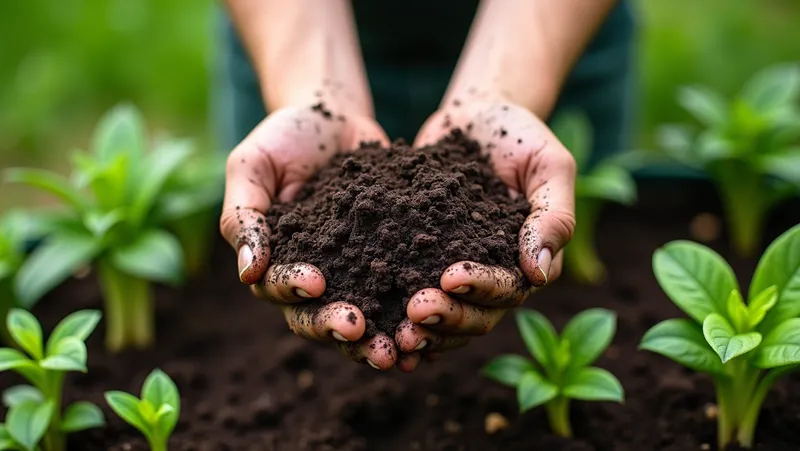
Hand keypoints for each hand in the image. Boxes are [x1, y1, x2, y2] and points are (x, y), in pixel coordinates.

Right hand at [219, 103, 398, 369]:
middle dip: (336, 327)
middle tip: (358, 330)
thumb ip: (244, 216)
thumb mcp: (253, 166)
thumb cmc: (284, 137)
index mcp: (274, 262)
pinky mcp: (390, 261)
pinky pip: (400, 292)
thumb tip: (249, 273)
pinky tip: (431, 327)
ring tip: (399, 348)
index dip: (293, 289)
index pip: (277, 288)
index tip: (315, 281)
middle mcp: (313, 277)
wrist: (336, 115)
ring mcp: (353, 273)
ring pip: (363, 317)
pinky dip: (411, 312)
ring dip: (377, 336)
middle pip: (318, 317)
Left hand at [394, 100, 576, 371]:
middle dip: (447, 316)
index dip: (482, 289)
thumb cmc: (520, 136)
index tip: (452, 277)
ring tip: (395, 331)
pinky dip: (394, 315)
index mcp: (526, 262)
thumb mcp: (550, 165)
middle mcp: (493, 277)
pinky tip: (372, 321)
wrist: (475, 115)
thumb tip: (539, 273)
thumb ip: (555, 216)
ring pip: (444, 318)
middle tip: (415, 309)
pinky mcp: (420, 261)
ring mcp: (455, 273)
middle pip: (476, 316)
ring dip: (422, 329)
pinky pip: (408, 295)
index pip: (509, 290)